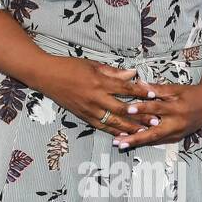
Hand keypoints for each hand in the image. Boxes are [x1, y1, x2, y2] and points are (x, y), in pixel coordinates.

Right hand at [37, 55, 183, 137]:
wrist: (46, 76)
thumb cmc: (70, 66)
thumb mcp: (93, 64)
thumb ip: (114, 72)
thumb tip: (133, 74)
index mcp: (100, 82)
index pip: (125, 88)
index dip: (141, 92)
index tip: (154, 95)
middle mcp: (96, 98)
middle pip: (122, 109)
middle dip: (139, 116)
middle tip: (155, 121)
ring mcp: (89, 109)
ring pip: (113, 122)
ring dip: (129, 128)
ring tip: (143, 133)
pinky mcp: (83, 116)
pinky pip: (101, 126)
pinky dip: (113, 131)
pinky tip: (124, 136)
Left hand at [109, 82, 201, 148]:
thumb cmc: (191, 94)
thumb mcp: (175, 88)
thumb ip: (156, 88)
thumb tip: (138, 83)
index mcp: (176, 108)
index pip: (156, 108)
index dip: (142, 109)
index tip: (127, 110)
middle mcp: (176, 123)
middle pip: (153, 133)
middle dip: (135, 138)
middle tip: (119, 141)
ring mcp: (177, 133)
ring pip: (154, 140)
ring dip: (137, 142)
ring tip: (121, 144)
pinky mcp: (177, 138)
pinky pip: (159, 141)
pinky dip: (146, 142)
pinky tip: (133, 142)